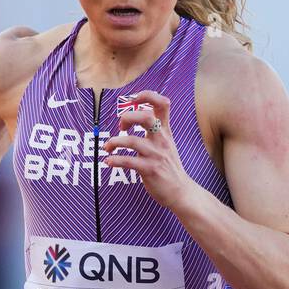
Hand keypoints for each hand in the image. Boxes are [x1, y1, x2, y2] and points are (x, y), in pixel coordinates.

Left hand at [102, 89, 195, 212]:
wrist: (181, 192)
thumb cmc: (169, 167)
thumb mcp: (167, 144)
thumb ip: (155, 131)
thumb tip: (136, 117)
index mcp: (166, 131)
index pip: (163, 104)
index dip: (148, 96)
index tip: (134, 99)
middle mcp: (162, 140)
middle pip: (146, 117)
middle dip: (127, 117)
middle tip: (121, 127)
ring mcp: (156, 155)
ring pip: (132, 141)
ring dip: (114, 142)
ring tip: (107, 147)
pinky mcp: (150, 170)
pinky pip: (128, 161)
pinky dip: (115, 160)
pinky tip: (109, 161)